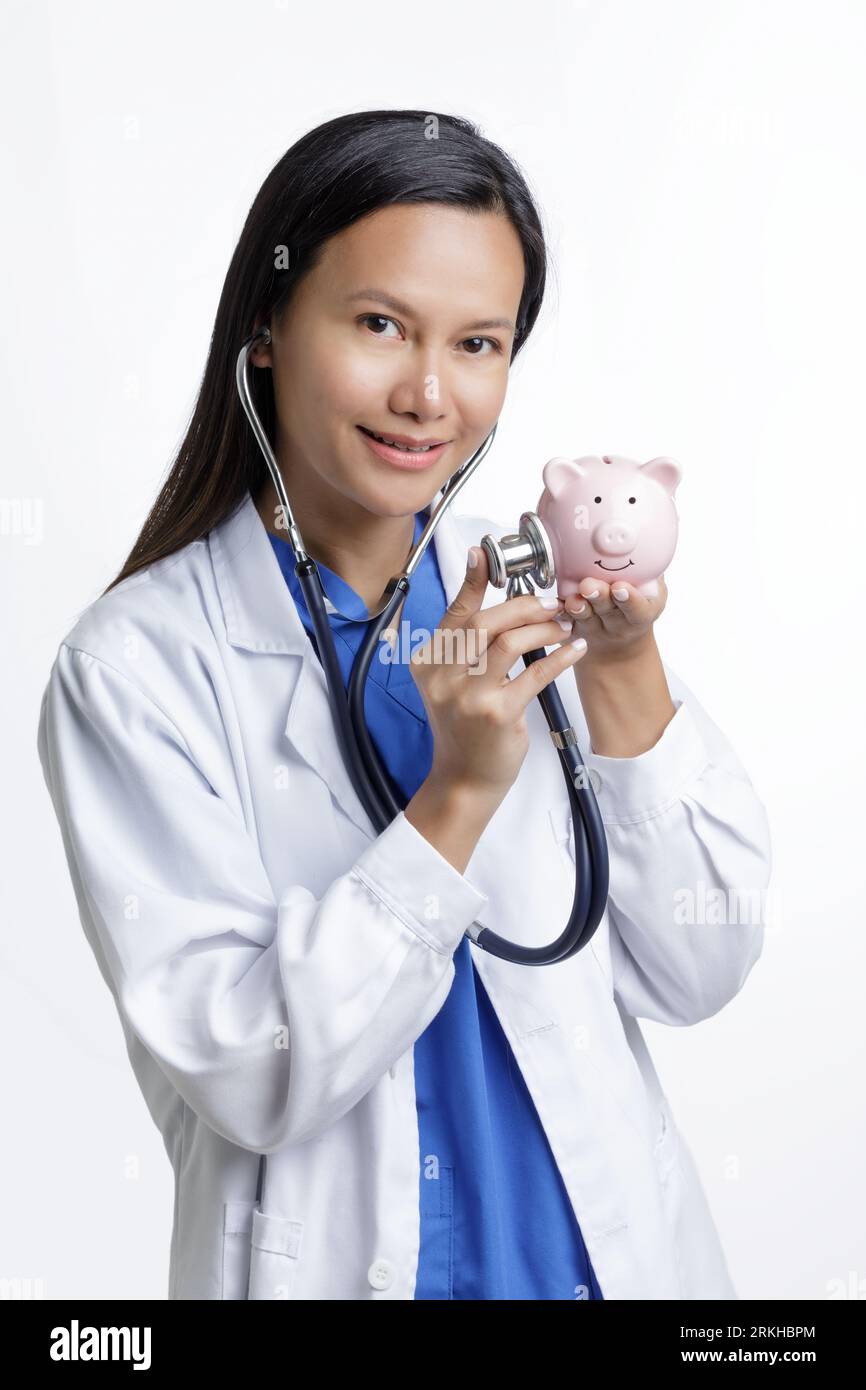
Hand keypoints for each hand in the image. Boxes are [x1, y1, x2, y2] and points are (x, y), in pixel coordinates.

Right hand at [409, 546, 588, 807]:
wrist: (464, 778)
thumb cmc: (465, 727)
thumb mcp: (453, 682)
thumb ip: (465, 642)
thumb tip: (481, 595)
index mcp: (428, 662)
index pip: (455, 611)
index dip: (473, 580)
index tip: (487, 553)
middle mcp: (442, 675)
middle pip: (486, 622)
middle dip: (524, 607)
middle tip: (551, 606)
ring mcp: (468, 695)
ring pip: (511, 642)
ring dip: (544, 630)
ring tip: (563, 628)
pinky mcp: (496, 713)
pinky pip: (535, 673)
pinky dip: (559, 658)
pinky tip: (572, 650)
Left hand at [562, 574, 667, 666]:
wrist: (619, 643)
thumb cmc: (637, 605)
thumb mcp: (653, 591)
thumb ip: (651, 569)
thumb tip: (648, 537)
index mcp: (642, 613)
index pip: (639, 609)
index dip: (630, 599)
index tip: (620, 587)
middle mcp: (618, 624)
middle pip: (608, 610)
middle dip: (598, 596)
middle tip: (588, 585)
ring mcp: (595, 629)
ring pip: (584, 617)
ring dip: (577, 606)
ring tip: (572, 597)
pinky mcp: (574, 631)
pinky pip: (564, 623)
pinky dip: (558, 613)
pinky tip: (553, 605)